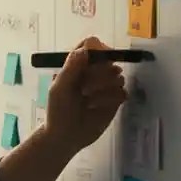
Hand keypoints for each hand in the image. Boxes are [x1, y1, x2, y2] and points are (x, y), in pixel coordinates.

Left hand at [45, 36, 128, 152]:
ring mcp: (106, 85)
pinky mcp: (115, 100)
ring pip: (118, 75)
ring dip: (102, 88)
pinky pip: (122, 92)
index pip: (92, 44)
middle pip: (108, 58)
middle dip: (97, 74)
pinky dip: (109, 99)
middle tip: (83, 89)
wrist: (65, 136)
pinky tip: (96, 107)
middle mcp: (94, 71)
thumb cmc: (58, 111)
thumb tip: (85, 49)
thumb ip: (70, 69)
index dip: (96, 50)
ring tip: (87, 100)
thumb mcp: (58, 89)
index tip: (92, 62)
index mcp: (78, 64)